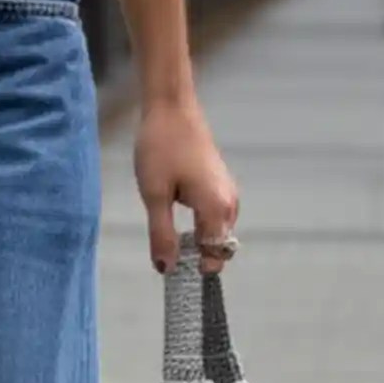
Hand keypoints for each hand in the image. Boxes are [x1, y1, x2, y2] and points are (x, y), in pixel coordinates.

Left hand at [134, 101, 239, 275]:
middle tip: (164, 255)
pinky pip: (214, 216)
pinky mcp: (220, 184)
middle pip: (219, 247)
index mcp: (216, 208)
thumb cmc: (160, 148)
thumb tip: (165, 268)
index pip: (215, 256)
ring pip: (217, 232)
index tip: (171, 274)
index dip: (195, 270)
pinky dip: (198, 225)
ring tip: (166, 236)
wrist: (171, 108)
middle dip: (196, 257)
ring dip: (196, 240)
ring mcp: (227, 192)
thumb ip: (161, 234)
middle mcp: (229, 203)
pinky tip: (173, 215)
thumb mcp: (154, 195)